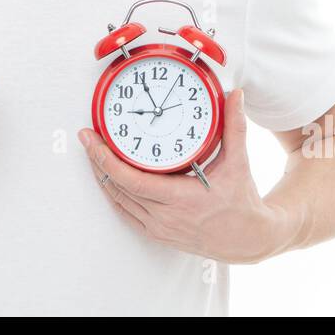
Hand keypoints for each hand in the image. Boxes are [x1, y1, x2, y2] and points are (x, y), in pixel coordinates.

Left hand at [78, 87, 298, 263]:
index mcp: (182, 199)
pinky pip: (126, 214)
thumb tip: (234, 95)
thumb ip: (234, 127)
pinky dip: (113, 195)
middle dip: (97, 162)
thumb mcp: (239, 163)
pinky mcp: (157, 234)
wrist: (248, 239)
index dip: (106, 159)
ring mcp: (159, 228)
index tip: (92, 140)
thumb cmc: (242, 202)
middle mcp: (166, 217)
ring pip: (118, 201)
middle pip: (118, 188)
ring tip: (92, 154)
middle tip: (86, 138)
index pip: (132, 180)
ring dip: (102, 177)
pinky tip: (107, 179)